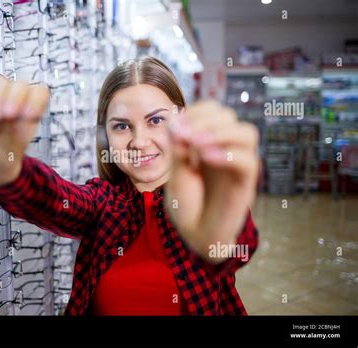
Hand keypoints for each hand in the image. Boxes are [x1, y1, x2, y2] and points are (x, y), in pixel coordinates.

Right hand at [0, 77, 49, 185]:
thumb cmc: (6, 157)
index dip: (36, 99)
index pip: (40, 92)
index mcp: (31, 112)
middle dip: (16, 97)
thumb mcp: (14, 150)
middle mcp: (15, 104)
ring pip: (1, 83)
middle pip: (20, 84)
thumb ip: (15, 134)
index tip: (29, 115)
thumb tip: (18, 118)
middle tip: (9, 115)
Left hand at [164, 100, 258, 262]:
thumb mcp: (176, 173)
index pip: (213, 110)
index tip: (178, 126)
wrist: (195, 234)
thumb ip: (178, 148)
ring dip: (220, 132)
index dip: (197, 112)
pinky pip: (248, 161)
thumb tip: (175, 121)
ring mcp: (237, 165)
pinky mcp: (245, 183)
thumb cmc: (186, 204)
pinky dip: (228, 154)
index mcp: (208, 142)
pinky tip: (205, 159)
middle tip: (185, 136)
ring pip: (247, 133)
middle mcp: (226, 149)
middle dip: (205, 120)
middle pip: (230, 117)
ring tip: (196, 144)